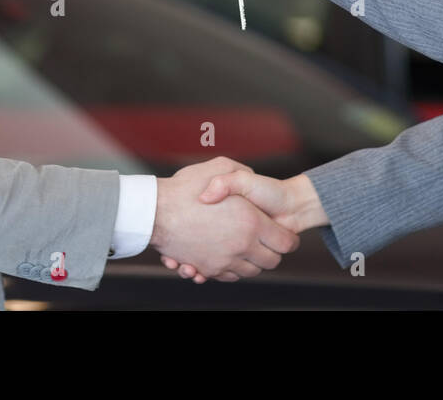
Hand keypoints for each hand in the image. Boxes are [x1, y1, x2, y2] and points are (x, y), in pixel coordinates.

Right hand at [151, 157, 300, 282]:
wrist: (154, 211)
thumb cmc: (186, 187)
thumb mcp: (221, 166)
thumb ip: (241, 173)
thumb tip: (250, 180)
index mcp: (251, 222)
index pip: (285, 243)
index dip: (288, 240)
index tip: (284, 235)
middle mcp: (241, 245)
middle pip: (270, 262)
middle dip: (271, 254)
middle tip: (267, 242)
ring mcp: (224, 260)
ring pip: (250, 272)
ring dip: (251, 263)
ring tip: (245, 248)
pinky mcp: (207, 269)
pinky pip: (228, 276)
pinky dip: (230, 270)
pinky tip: (226, 256)